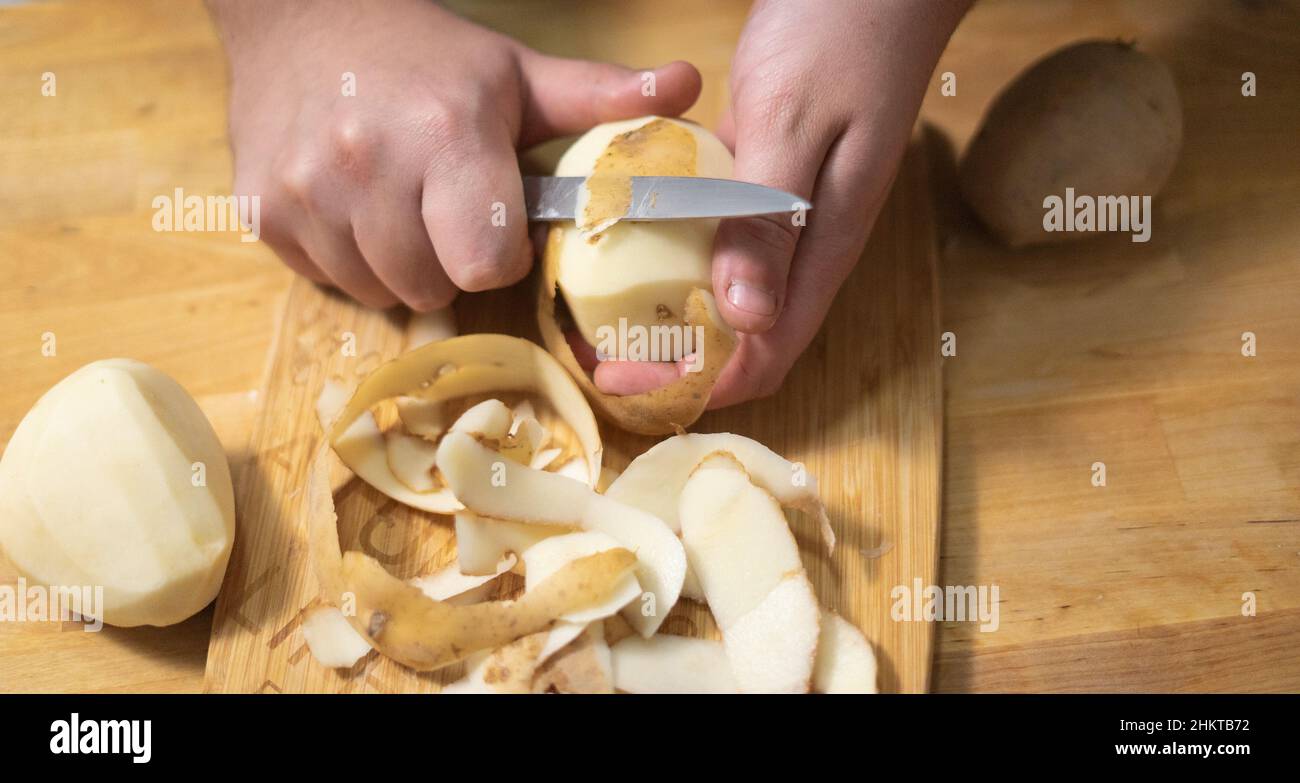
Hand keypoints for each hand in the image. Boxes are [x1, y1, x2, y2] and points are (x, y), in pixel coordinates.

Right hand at [209, 0, 700, 309]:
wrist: (302, 17)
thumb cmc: (425, 57)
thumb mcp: (516, 74)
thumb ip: (601, 96)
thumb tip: (688, 85)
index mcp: (446, 134)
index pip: (486, 261)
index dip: (499, 252)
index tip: (495, 221)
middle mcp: (368, 166)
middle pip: (431, 287)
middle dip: (448, 262)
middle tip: (443, 208)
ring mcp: (307, 194)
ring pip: (376, 291)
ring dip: (397, 266)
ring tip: (399, 204)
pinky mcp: (263, 213)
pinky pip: (324, 278)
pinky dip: (345, 258)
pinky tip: (352, 206)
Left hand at [592, 0, 968, 405]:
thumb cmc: (840, 36)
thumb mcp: (794, 124)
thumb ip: (769, 220)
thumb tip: (745, 320)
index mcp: (822, 246)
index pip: (766, 356)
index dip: (698, 386)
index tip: (622, 385)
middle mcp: (807, 245)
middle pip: (743, 339)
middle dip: (674, 363)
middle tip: (598, 356)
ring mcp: (788, 213)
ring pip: (728, 294)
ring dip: (671, 316)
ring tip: (602, 315)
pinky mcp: (767, 181)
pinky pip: (718, 239)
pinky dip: (675, 254)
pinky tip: (629, 242)